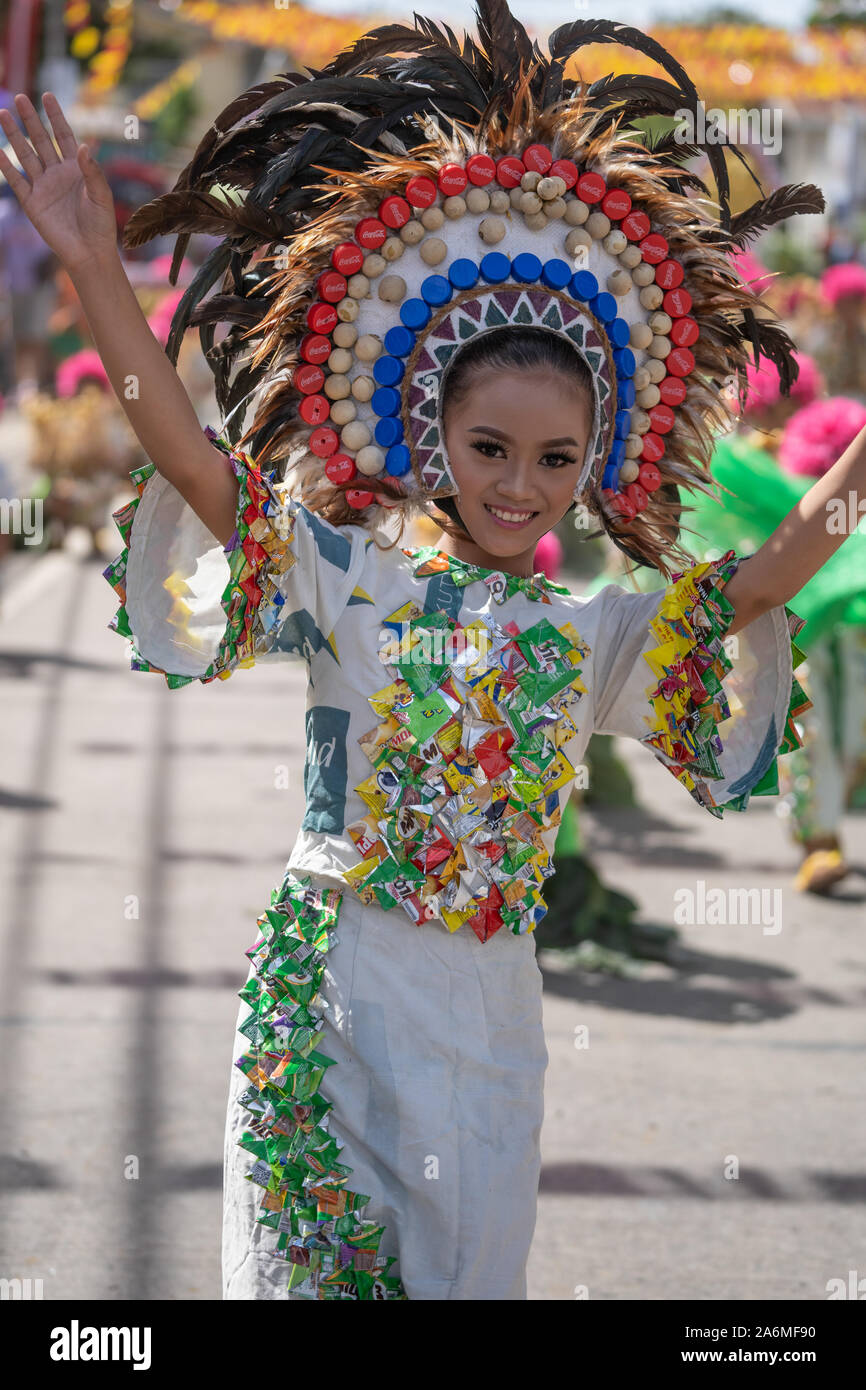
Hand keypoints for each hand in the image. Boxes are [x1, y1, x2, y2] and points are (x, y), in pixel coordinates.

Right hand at [0, 92, 117, 275]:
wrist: (89, 252)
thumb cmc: (100, 225)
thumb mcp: (102, 196)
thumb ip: (94, 171)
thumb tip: (84, 146)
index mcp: (77, 168)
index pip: (64, 136)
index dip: (55, 117)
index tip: (48, 96)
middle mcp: (57, 173)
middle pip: (42, 140)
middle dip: (31, 119)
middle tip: (20, 97)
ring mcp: (43, 186)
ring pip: (26, 155)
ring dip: (15, 135)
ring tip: (3, 114)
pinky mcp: (32, 202)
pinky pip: (16, 181)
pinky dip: (6, 166)